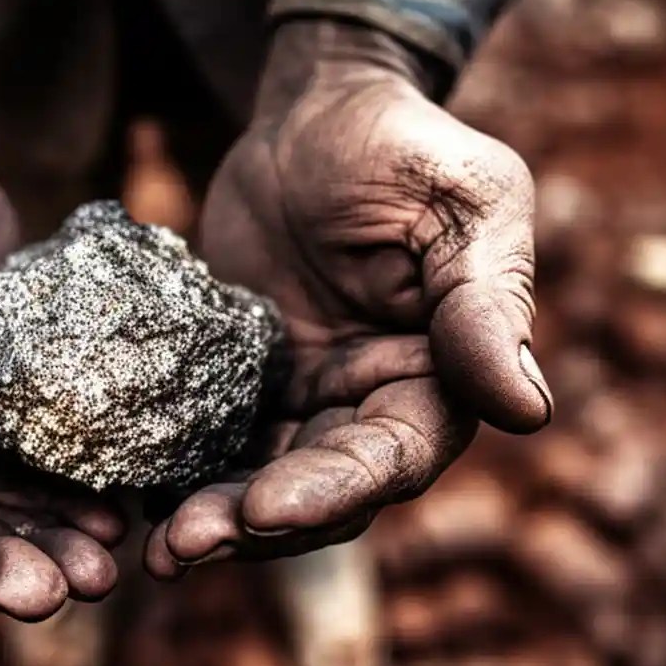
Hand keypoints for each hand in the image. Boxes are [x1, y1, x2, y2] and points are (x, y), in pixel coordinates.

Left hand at [146, 20, 551, 576]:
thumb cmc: (403, 147)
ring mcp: (304, 398)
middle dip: (256, 524)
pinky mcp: (243, 381)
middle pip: (322, 490)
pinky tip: (136, 498)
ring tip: (160, 548)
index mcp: (440, 377)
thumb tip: (528, 410)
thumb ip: (486, 305)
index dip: (333, 490)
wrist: (316, 117)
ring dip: (214, 518)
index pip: (396, 456)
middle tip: (184, 544)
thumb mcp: (464, 206)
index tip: (266, 508)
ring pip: (263, 480)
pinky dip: (181, 472)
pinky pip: (214, 439)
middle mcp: (373, 403)